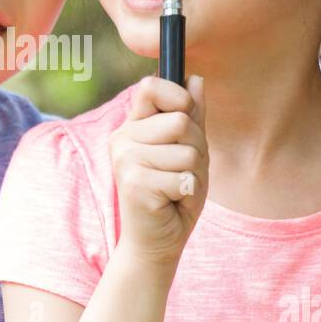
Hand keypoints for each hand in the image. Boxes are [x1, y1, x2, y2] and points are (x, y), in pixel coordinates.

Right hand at [109, 75, 207, 266]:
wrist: (156, 242)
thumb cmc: (172, 195)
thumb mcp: (189, 151)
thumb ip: (192, 116)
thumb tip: (196, 79)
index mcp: (133, 126)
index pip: (151, 86)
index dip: (178, 97)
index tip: (185, 117)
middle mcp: (123, 139)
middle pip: (181, 122)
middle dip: (197, 149)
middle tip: (183, 172)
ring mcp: (126, 160)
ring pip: (187, 152)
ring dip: (194, 175)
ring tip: (176, 189)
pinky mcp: (135, 184)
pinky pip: (184, 178)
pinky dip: (188, 194)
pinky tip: (172, 203)